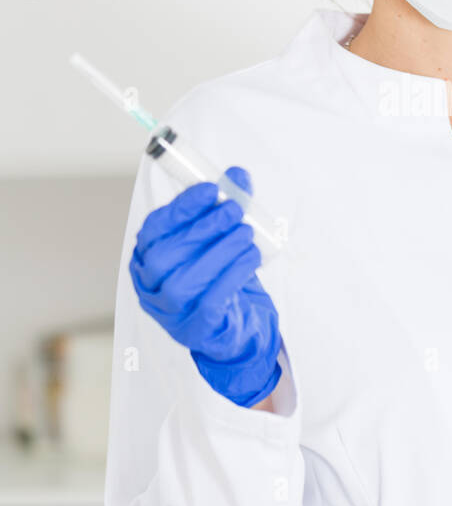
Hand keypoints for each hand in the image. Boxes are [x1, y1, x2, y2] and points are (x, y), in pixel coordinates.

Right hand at [130, 166, 282, 407]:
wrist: (227, 323)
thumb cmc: (214, 273)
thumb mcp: (215, 238)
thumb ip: (223, 206)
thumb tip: (239, 176)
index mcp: (147, 257)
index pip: (154, 230)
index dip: (181, 207)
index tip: (210, 189)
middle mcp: (149, 285)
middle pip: (167, 256)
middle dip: (203, 228)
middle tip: (234, 210)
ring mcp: (168, 311)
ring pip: (185, 280)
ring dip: (220, 251)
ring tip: (245, 232)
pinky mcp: (193, 329)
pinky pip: (210, 302)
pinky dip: (232, 275)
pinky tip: (251, 257)